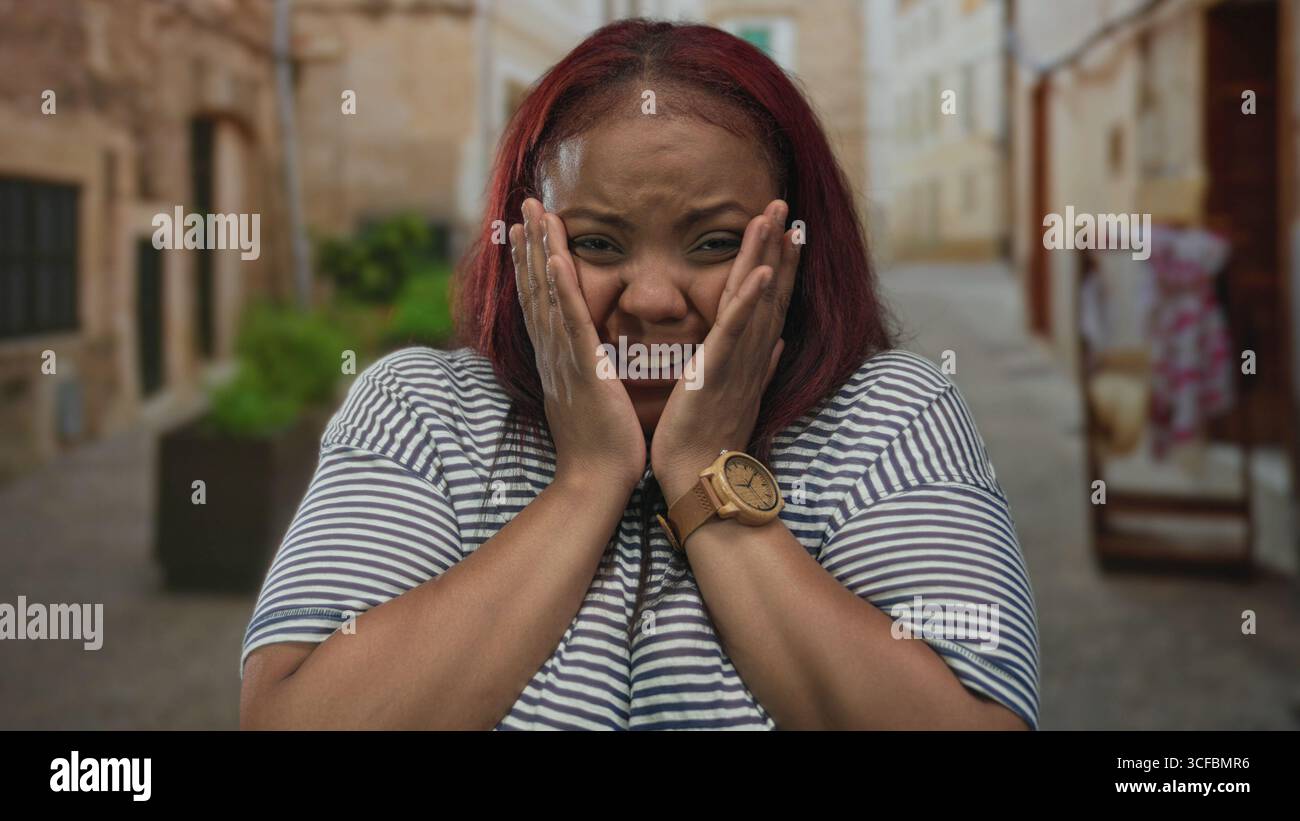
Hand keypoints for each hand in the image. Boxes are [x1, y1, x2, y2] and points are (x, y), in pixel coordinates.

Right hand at [510, 199, 646, 490]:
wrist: (596, 482)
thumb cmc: (601, 448)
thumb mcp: (588, 400)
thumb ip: (585, 373)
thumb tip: (586, 360)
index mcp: (558, 359)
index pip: (541, 301)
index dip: (532, 263)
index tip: (528, 228)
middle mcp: (553, 354)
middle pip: (535, 289)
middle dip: (529, 244)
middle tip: (525, 204)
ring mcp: (565, 360)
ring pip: (548, 296)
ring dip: (539, 251)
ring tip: (534, 214)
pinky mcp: (584, 369)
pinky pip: (570, 322)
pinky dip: (560, 289)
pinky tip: (554, 258)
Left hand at [650, 199, 798, 501]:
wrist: (701, 477)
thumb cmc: (710, 441)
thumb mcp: (737, 396)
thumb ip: (759, 366)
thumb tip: (778, 343)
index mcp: (750, 358)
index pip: (767, 302)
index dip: (778, 263)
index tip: (787, 229)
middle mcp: (751, 354)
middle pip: (769, 290)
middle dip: (777, 246)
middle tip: (784, 203)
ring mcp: (738, 363)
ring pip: (756, 300)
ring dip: (767, 257)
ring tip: (776, 218)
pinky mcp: (717, 373)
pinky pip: (735, 333)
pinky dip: (750, 302)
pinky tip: (761, 273)